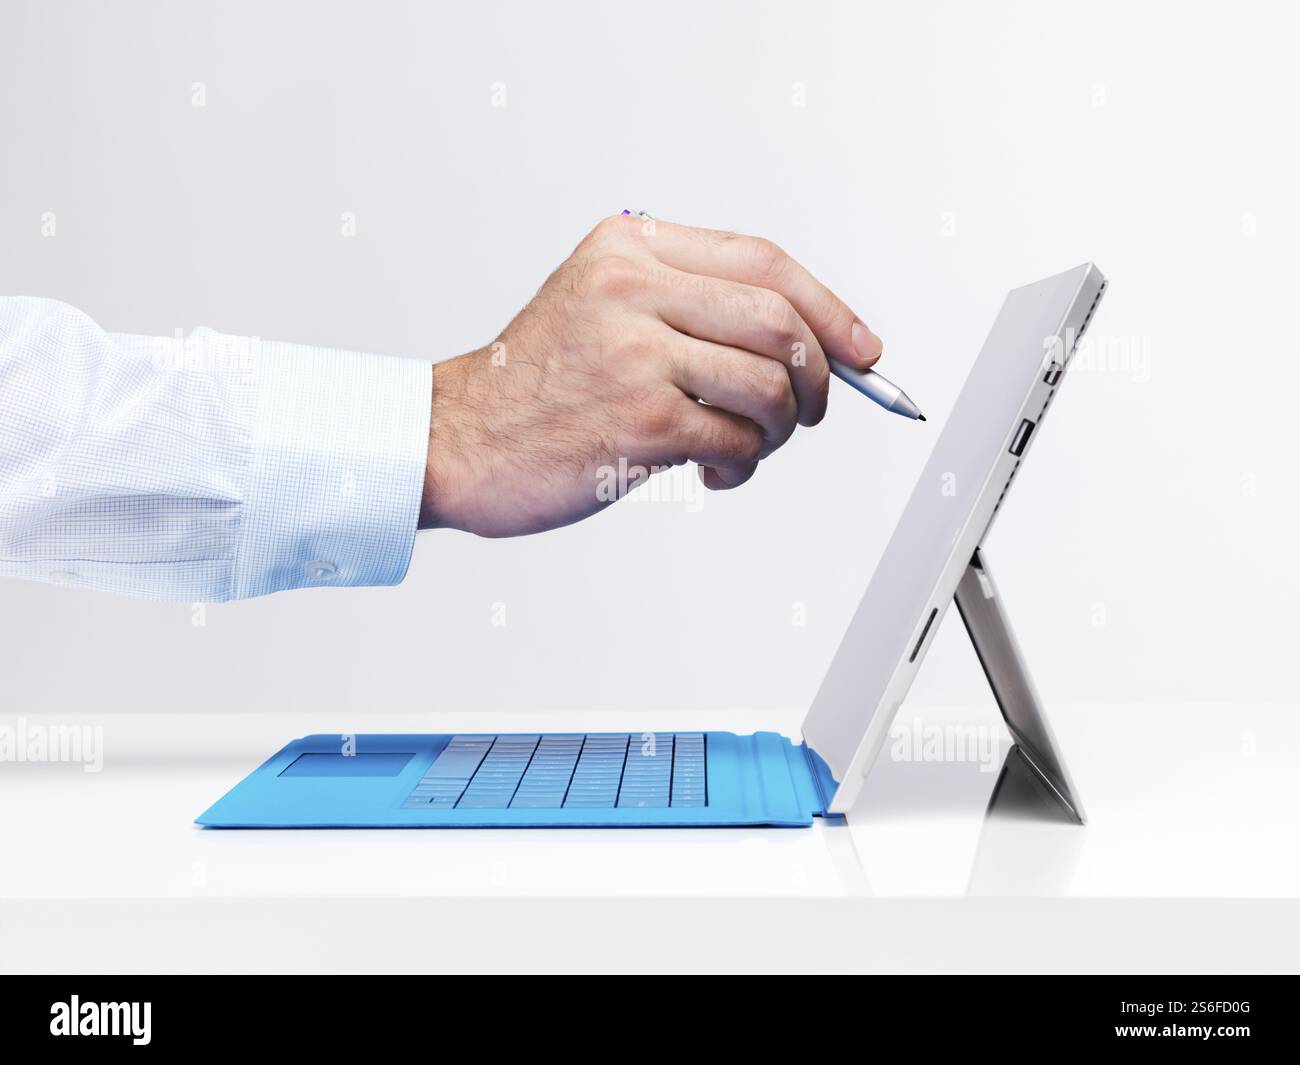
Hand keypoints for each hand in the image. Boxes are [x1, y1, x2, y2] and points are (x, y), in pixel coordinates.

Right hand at [419, 213, 883, 536]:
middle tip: (810, 411)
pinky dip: (744, 462)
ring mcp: (636, 352)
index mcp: (631, 248)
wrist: (457, 440)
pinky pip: (738, 439)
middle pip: (780, 321)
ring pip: (770, 384)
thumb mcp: (602, 306)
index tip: (862, 348)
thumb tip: (807, 342)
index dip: (830, 306)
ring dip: (781, 428)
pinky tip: (714, 468)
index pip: (764, 261)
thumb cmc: (535, 386)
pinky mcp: (640, 419)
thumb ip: (689, 305)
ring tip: (748, 444)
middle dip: (818, 377)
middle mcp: (633, 287)